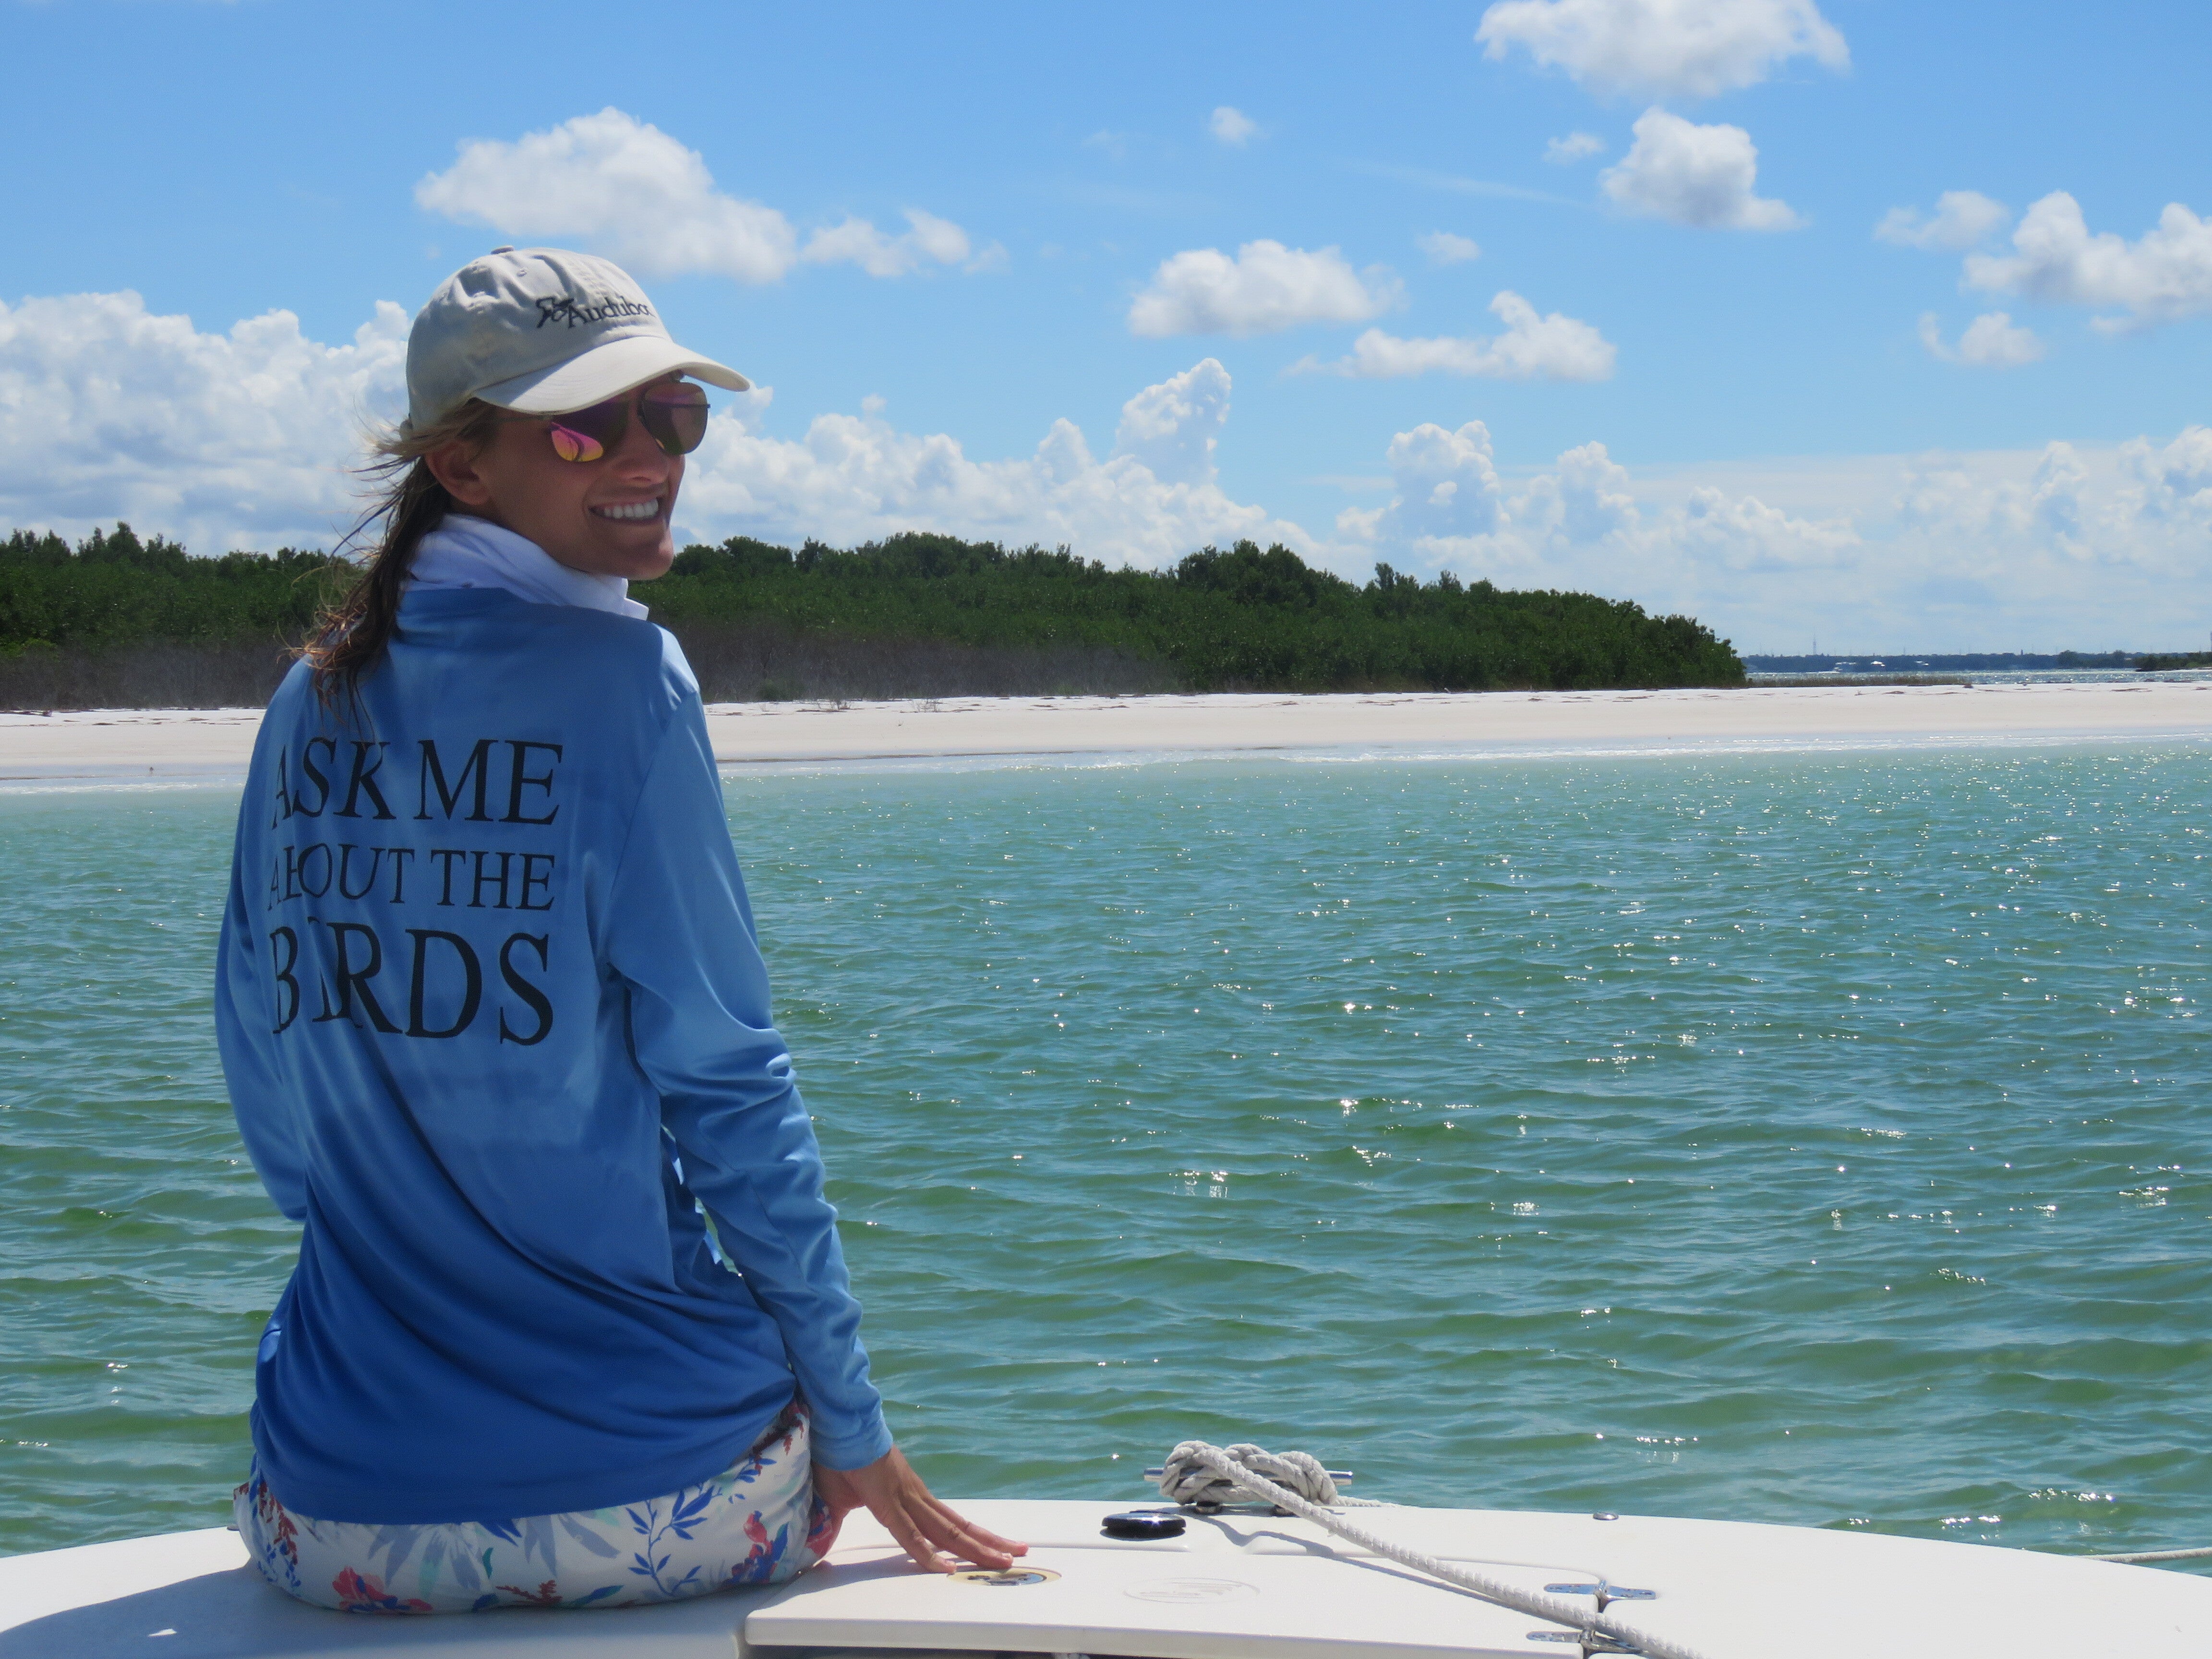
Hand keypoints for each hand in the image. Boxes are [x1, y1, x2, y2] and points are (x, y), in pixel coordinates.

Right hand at [811, 1445, 1028, 1572]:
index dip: (971, 1539)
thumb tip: (828, 1539)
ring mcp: (907, 1498)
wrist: (838, 1428)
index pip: (948, 1525)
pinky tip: (946, 1569)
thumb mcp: (844, 1500)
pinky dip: (927, 1554)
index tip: (994, 1549)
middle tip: (1019, 1554)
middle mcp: (917, 1499)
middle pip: (959, 1529)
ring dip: (977, 1549)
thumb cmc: (840, 1460)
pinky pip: (911, 1535)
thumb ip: (842, 1520)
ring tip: (1005, 1559)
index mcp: (911, 1498)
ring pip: (947, 1532)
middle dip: (989, 1544)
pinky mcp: (888, 1501)